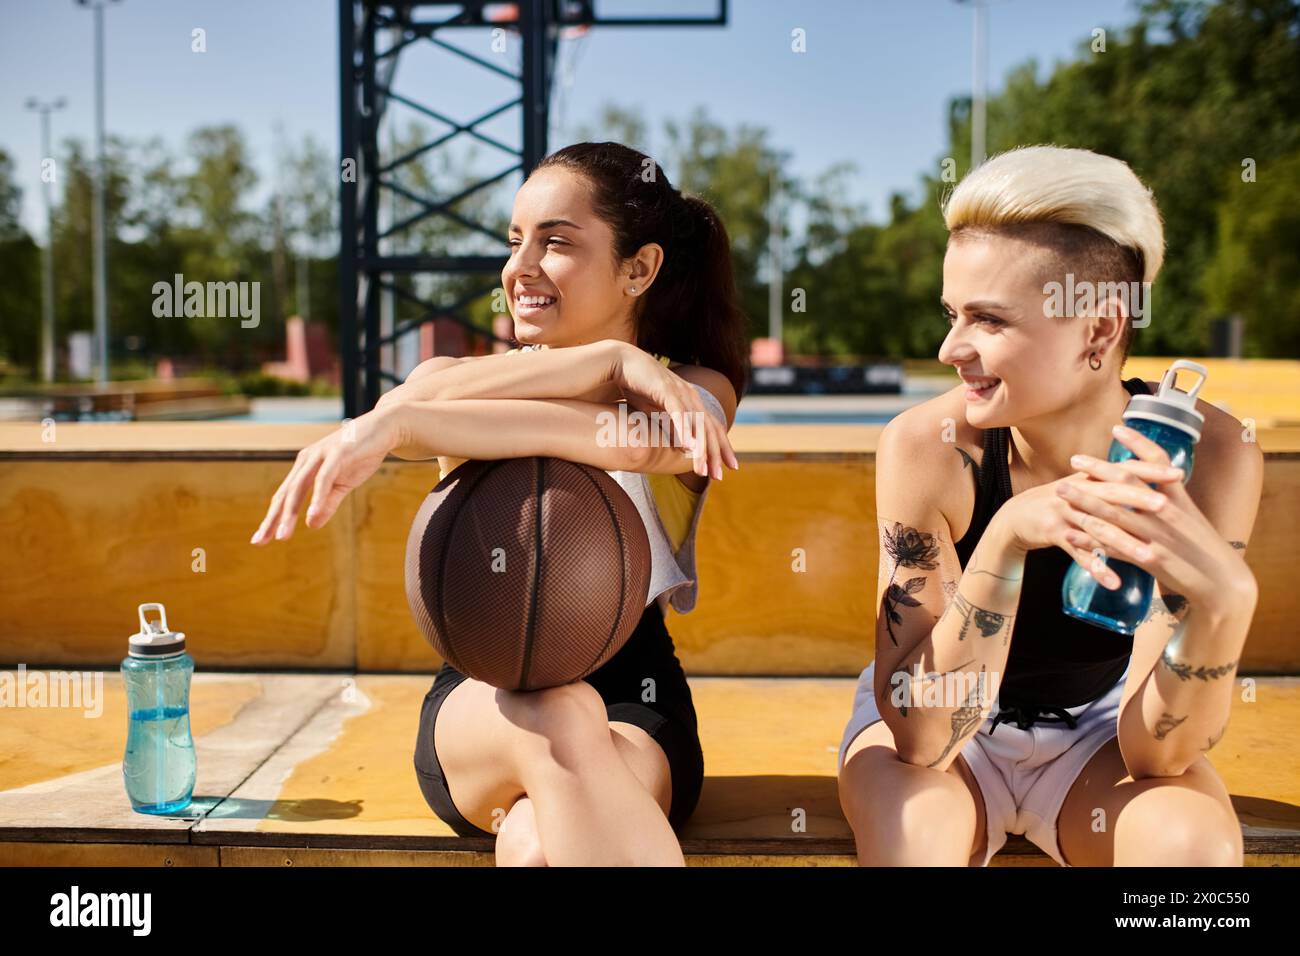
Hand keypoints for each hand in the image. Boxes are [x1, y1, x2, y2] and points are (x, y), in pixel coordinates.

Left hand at [249, 407, 401, 543]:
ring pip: (299, 488)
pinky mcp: (337, 454)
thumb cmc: (360, 456)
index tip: (261, 540)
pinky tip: (312, 514)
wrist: (383, 428)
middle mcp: (307, 461)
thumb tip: (311, 525)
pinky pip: (323, 479)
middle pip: (286, 494)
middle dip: (273, 519)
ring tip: (283, 535)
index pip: (284, 497)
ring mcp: (320, 456)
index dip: (272, 518)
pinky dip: (317, 498)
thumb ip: (327, 503)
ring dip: (290, 513)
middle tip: (261, 542)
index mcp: (305, 468)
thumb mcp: (342, 485)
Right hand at [612, 343, 737, 479]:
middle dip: (715, 454)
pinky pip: (678, 414)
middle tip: (718, 476)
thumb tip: (682, 446)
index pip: (713, 427)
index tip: (730, 467)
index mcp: (692, 401)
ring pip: (696, 424)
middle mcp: (691, 396)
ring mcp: (680, 392)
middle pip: (710, 429)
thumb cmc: (638, 388)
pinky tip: (689, 446)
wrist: (622, 362)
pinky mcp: (665, 390)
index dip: (722, 447)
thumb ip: (672, 427)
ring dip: (700, 449)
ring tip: (702, 470)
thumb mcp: (658, 413)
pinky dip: (684, 430)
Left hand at [1053, 423, 1255, 614]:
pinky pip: (1113, 548)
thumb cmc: (1203, 546)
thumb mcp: (1189, 515)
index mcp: (1178, 497)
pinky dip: (1090, 540)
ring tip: (1060, 491)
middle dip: (1098, 470)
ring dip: (1084, 502)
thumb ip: (1168, 496)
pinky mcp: (1150, 560)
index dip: (1138, 443)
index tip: (1116, 428)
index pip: (1157, 462)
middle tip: (1074, 460)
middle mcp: (1167, 512)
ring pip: (1114, 515)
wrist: (1222, 583)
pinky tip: (1069, 535)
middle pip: (1127, 484)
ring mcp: (1157, 536)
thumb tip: (1152, 477)